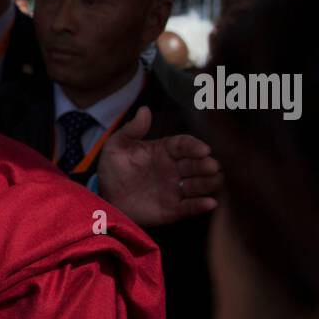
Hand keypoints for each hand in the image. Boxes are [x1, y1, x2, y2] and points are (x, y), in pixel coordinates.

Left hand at [98, 106, 222, 226]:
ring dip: (208, 182)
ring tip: (214, 180)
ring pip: (199, 185)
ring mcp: (175, 189)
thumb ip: (132, 129)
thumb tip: (144, 110)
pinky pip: (190, 207)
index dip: (194, 146)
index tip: (203, 149)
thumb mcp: (117, 146)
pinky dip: (201, 205)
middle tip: (211, 166)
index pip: (184, 145)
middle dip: (206, 165)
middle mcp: (175, 168)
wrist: (105, 197)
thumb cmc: (113, 169)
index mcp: (164, 150)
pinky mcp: (173, 209)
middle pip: (196, 164)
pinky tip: (209, 203)